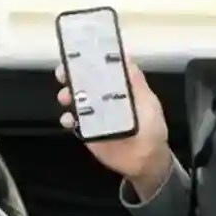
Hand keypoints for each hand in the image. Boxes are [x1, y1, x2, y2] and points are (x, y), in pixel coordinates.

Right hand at [56, 58, 172, 198]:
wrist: (146, 161)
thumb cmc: (152, 129)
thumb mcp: (148, 102)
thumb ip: (137, 83)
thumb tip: (128, 59)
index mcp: (120, 89)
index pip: (102, 70)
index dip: (90, 61)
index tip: (79, 54)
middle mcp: (105, 99)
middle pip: (84, 83)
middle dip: (72, 76)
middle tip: (64, 73)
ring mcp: (95, 115)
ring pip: (75, 100)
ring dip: (67, 95)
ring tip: (66, 96)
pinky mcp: (88, 132)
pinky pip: (73, 123)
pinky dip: (68, 119)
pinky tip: (70, 119)